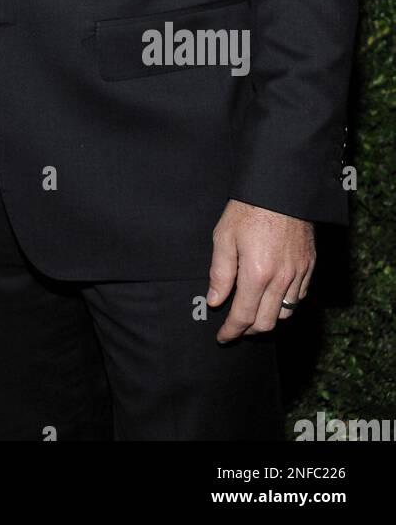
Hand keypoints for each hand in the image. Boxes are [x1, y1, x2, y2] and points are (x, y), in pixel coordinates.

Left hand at [208, 199, 314, 341]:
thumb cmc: (249, 209)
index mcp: (257, 273)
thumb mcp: (224, 237)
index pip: (244, 316)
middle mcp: (282, 279)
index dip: (232, 331)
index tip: (223, 336)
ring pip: (286, 313)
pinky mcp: (310, 266)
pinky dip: (285, 304)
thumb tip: (215, 301)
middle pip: (267, 322)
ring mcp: (299, 273)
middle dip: (249, 330)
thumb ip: (220, 273)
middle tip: (235, 327)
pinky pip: (300, 297)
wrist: (282, 188)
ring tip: (253, 313)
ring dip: (268, 319)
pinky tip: (273, 297)